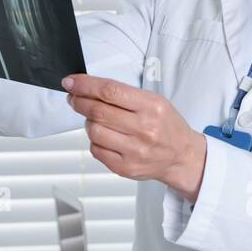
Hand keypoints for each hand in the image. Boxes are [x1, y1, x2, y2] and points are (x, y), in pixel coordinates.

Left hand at [62, 73, 206, 202]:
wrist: (181, 156)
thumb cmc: (166, 126)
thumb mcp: (154, 101)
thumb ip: (123, 94)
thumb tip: (87, 88)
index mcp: (152, 107)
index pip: (110, 91)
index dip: (85, 85)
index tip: (70, 82)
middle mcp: (144, 129)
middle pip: (98, 111)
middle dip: (79, 101)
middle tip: (74, 98)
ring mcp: (134, 151)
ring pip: (94, 131)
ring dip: (88, 122)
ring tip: (96, 119)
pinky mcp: (125, 168)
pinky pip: (96, 150)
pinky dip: (94, 140)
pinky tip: (105, 136)